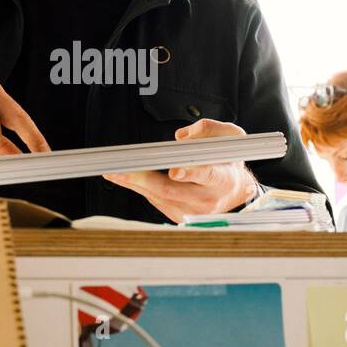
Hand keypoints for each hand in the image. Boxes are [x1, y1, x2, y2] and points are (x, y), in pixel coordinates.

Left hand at [104, 118, 258, 222]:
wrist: (234, 193)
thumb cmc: (228, 162)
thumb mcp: (231, 138)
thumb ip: (209, 130)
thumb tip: (181, 137)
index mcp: (223, 179)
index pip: (207, 176)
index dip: (189, 173)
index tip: (175, 171)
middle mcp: (207, 200)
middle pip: (172, 191)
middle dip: (143, 179)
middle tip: (119, 170)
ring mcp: (192, 213)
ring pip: (158, 197)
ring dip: (133, 183)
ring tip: (112, 171)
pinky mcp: (179, 217)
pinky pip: (154, 201)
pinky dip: (139, 188)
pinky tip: (124, 177)